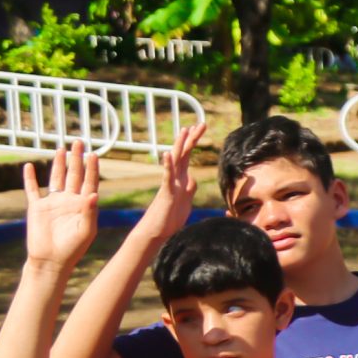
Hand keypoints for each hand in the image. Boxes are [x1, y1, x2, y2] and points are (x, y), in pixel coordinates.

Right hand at [21, 140, 101, 269]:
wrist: (50, 260)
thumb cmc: (72, 249)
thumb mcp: (85, 231)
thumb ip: (90, 212)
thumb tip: (93, 194)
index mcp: (84, 205)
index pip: (89, 182)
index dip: (92, 168)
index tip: (93, 154)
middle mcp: (69, 201)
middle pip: (74, 175)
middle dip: (76, 159)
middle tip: (79, 142)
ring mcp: (53, 203)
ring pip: (56, 178)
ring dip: (58, 163)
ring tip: (61, 148)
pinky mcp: (37, 207)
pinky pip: (32, 189)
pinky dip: (30, 178)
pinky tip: (30, 165)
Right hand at [139, 122, 206, 238]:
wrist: (157, 233)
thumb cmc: (170, 218)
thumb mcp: (184, 201)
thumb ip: (188, 189)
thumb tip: (193, 179)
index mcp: (180, 179)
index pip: (187, 156)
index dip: (193, 142)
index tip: (200, 128)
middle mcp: (174, 178)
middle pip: (183, 154)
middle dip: (192, 138)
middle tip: (201, 123)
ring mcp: (170, 184)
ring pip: (176, 161)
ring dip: (180, 146)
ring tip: (185, 130)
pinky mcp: (166, 193)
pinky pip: (167, 177)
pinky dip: (168, 165)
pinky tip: (168, 154)